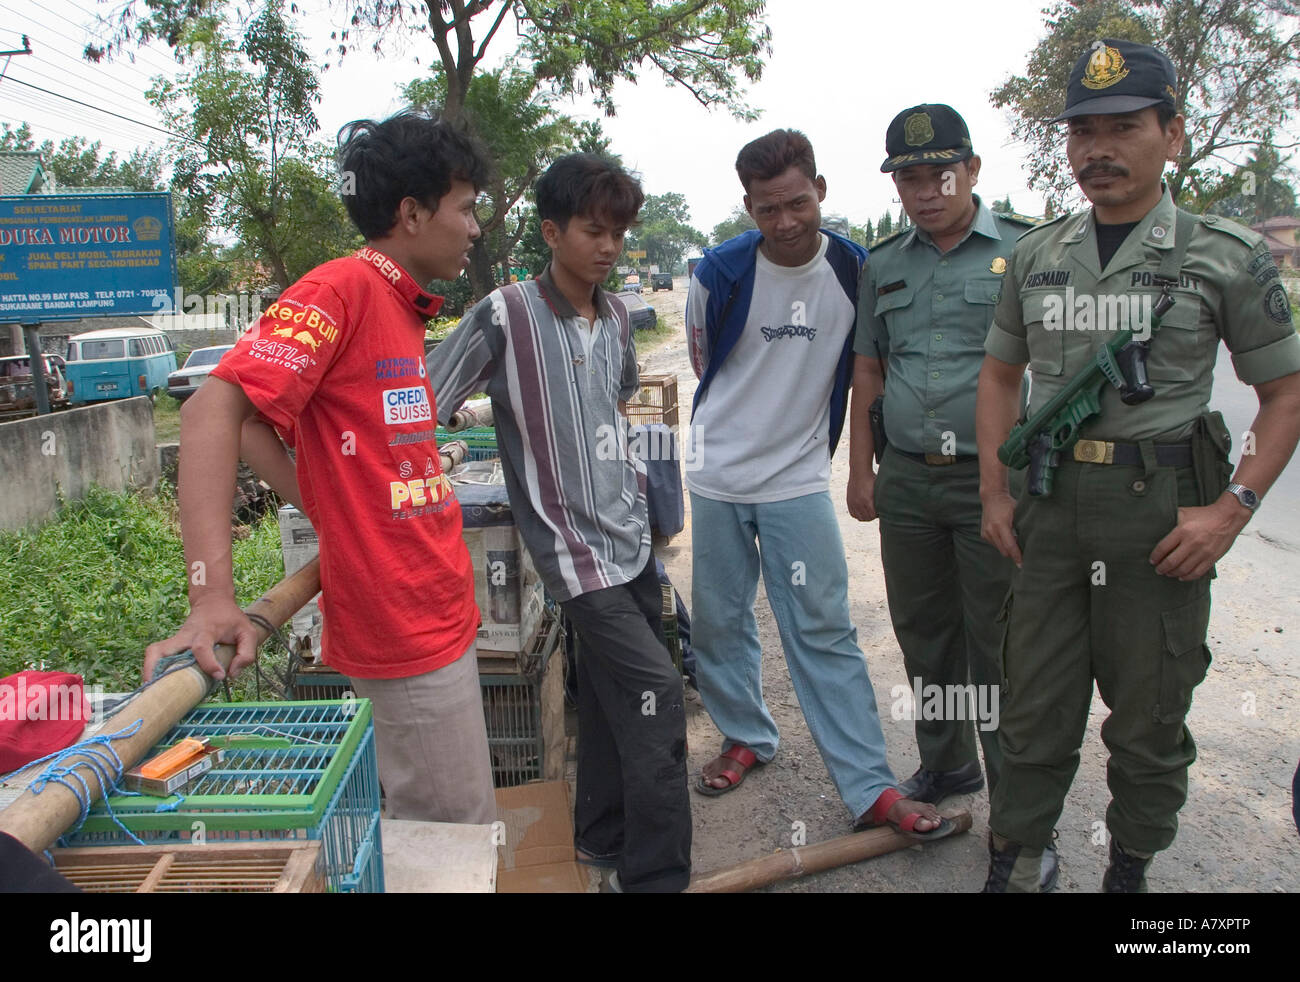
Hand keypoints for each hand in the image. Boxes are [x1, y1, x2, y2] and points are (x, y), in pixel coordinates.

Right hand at [143, 594, 259, 683]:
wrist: (213, 602)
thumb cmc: (231, 619)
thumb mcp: (248, 632)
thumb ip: (246, 653)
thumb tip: (231, 674)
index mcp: (206, 631)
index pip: (201, 648)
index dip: (208, 664)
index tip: (219, 676)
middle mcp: (185, 636)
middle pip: (161, 649)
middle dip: (156, 669)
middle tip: (158, 691)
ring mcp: (175, 640)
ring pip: (155, 653)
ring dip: (150, 671)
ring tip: (152, 691)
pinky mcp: (172, 645)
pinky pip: (157, 656)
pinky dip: (153, 669)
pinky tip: (157, 685)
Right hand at [847, 470, 876, 521]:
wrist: (859, 472)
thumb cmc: (871, 479)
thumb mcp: (878, 489)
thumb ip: (881, 500)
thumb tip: (888, 508)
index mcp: (867, 501)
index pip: (873, 516)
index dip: (878, 515)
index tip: (880, 511)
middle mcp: (859, 503)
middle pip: (866, 518)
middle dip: (872, 516)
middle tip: (875, 511)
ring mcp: (853, 503)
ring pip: (859, 518)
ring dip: (865, 516)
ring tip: (869, 511)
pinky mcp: (849, 501)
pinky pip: (853, 514)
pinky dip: (857, 514)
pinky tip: (862, 510)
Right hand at [980, 491, 1022, 566]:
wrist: (992, 497)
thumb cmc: (1008, 504)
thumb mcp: (1018, 514)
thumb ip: (1022, 527)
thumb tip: (1031, 542)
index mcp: (1001, 525)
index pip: (1010, 545)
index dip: (1017, 556)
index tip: (1022, 564)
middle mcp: (991, 530)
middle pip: (1004, 550)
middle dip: (1013, 553)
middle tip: (1022, 552)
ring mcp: (986, 532)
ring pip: (999, 549)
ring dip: (1007, 548)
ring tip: (1013, 540)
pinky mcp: (983, 534)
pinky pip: (994, 544)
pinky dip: (1001, 543)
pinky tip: (1005, 535)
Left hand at [1149, 498, 1248, 580]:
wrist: (1228, 517)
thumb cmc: (1204, 514)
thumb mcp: (1184, 513)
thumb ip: (1171, 520)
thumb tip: (1156, 526)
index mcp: (1183, 531)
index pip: (1163, 548)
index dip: (1155, 557)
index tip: (1152, 560)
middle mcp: (1192, 543)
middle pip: (1171, 562)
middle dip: (1162, 568)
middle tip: (1158, 570)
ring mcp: (1203, 552)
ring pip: (1183, 569)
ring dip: (1173, 573)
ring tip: (1168, 573)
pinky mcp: (1212, 558)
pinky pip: (1197, 572)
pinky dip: (1187, 577)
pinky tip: (1181, 577)